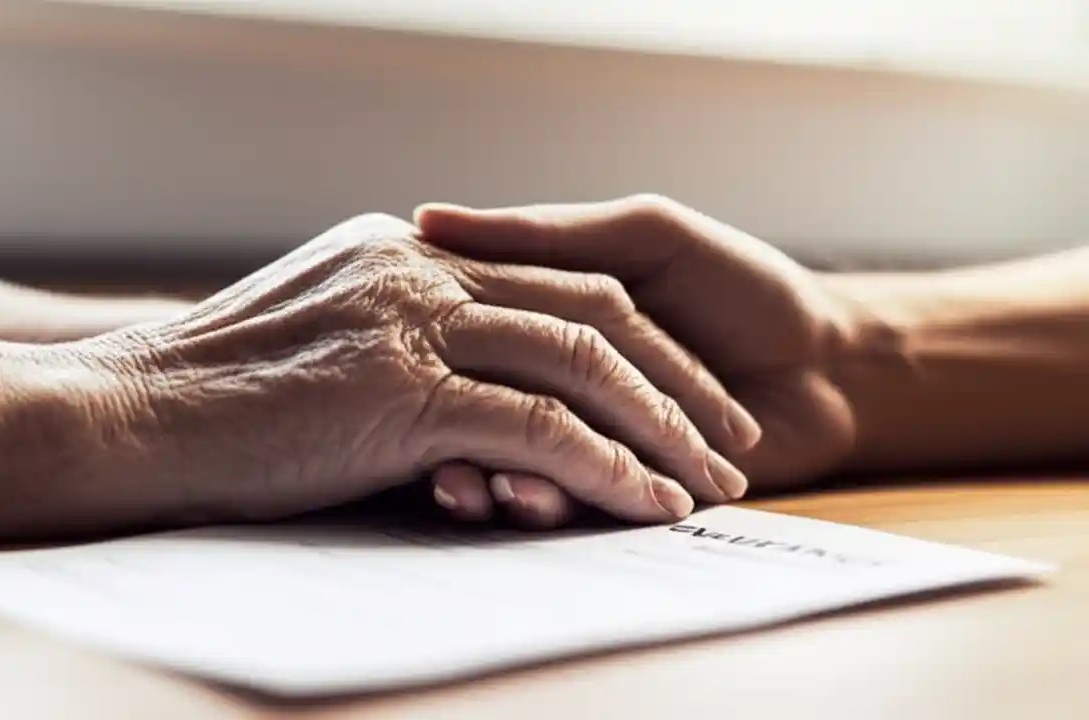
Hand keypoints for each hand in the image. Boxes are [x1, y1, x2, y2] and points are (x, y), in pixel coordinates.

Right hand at [87, 213, 758, 524]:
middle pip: (593, 312)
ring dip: (658, 427)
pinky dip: (603, 464)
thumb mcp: (320, 332)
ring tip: (709, 482)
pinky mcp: (399, 387)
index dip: (634, 340)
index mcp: (410, 251)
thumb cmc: (216, 392)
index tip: (679, 395)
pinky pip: (536, 423)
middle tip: (726, 440)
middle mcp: (424, 268)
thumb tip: (455, 376)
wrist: (128, 411)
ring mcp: (413, 322)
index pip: (555, 281)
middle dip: (675, 382)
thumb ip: (393, 328)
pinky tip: (645, 502)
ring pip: (580, 362)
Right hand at [418, 196, 867, 525]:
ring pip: (521, 457)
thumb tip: (428, 217)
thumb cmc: (744, 286)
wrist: (834, 363)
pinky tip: (529, 501)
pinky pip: (570, 497)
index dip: (433, 341)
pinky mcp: (617, 488)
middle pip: (488, 403)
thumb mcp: (644, 235)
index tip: (385, 355)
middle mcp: (552, 376)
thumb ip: (545, 234)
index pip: (473, 327)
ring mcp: (582, 435)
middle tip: (425, 446)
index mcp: (543, 313)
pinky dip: (550, 498)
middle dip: (460, 430)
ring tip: (483, 490)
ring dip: (497, 475)